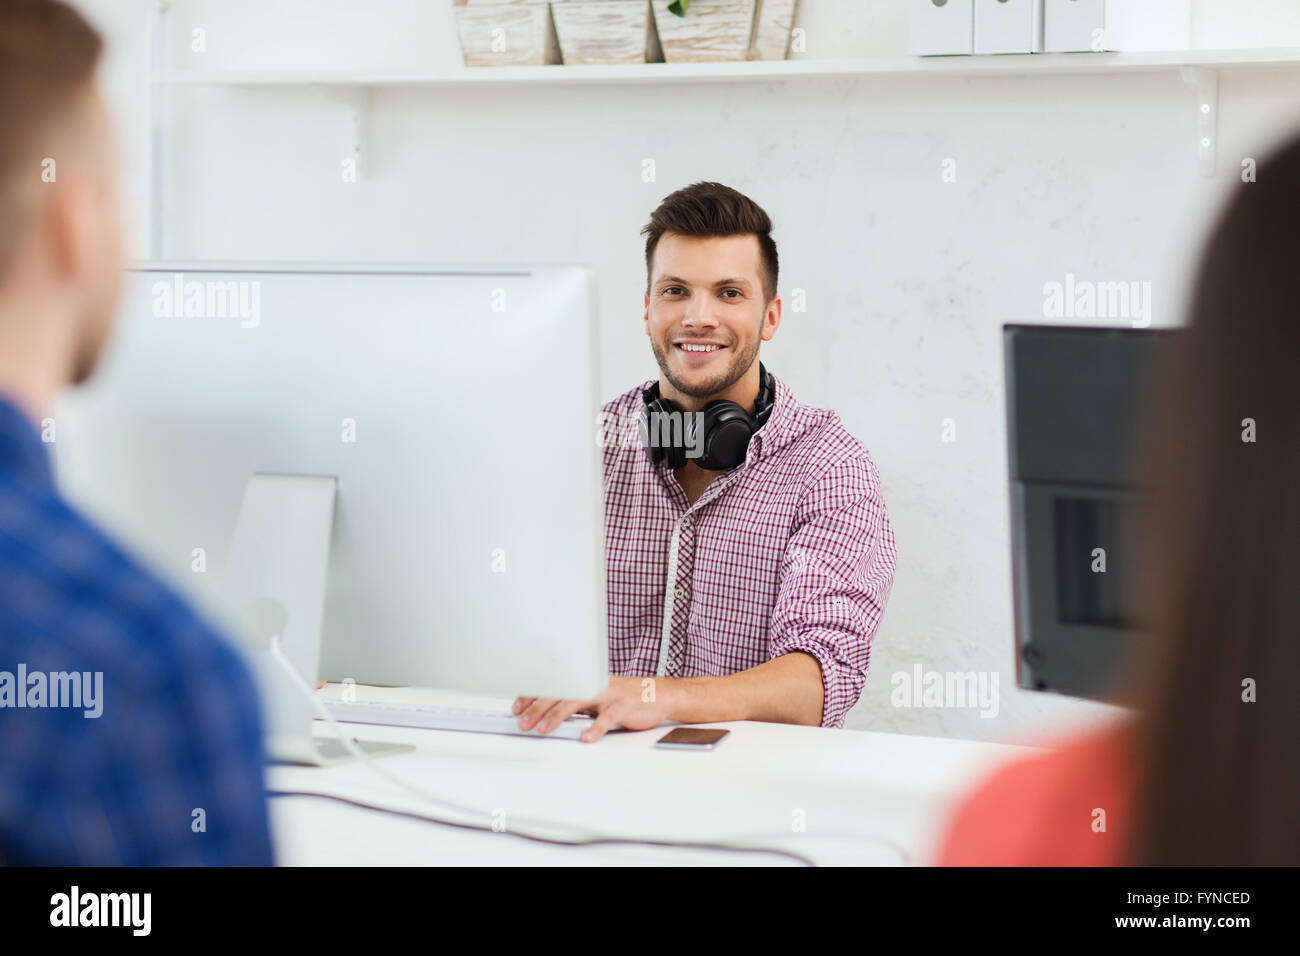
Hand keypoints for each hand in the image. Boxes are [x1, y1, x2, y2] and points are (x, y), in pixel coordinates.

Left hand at [512, 676, 676, 742]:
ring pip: (578, 701)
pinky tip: (587, 737)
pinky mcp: (624, 707)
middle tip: (523, 722)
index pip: (554, 685)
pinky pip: (607, 718)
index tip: (517, 707)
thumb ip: (577, 704)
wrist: (660, 694)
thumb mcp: (598, 698)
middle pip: (561, 693)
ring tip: (543, 728)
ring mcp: (608, 695)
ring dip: (557, 716)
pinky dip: (596, 728)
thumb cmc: (626, 697)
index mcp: (586, 681)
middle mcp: (594, 684)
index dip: (533, 695)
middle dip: (538, 708)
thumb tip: (549, 714)